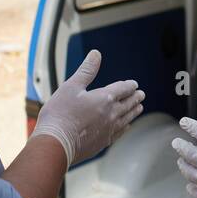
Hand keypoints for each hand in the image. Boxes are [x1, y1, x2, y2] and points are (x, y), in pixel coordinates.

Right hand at [32, 50, 143, 165]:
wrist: (55, 143)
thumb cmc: (60, 114)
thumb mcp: (71, 86)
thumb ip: (86, 70)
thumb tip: (96, 54)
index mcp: (105, 98)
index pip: (123, 88)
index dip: (130, 85)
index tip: (134, 84)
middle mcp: (112, 114)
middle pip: (129, 103)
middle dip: (136, 97)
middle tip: (141, 95)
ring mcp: (109, 130)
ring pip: (128, 118)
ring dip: (134, 111)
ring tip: (139, 108)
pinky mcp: (103, 142)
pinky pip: (120, 132)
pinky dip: (126, 127)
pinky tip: (126, 126)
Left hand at [172, 117, 196, 197]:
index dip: (190, 126)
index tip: (183, 122)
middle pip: (189, 153)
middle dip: (180, 146)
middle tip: (175, 142)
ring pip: (189, 172)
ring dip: (183, 165)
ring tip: (180, 161)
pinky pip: (196, 193)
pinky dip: (191, 187)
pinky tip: (190, 184)